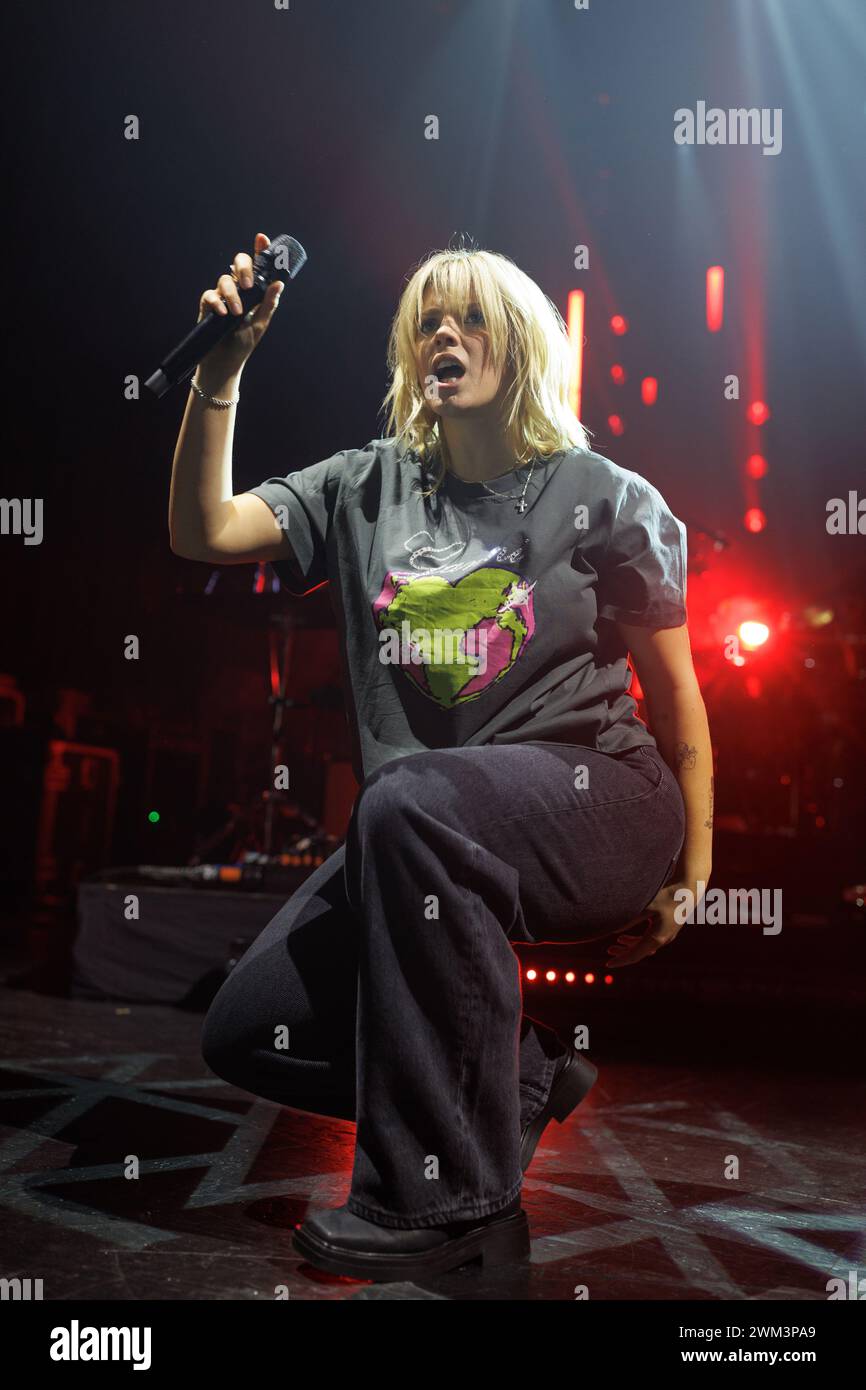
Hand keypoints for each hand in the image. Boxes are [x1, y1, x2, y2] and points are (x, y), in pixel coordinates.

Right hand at [195, 231, 284, 379]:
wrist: (224, 363)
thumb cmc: (243, 344)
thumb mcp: (261, 325)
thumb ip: (269, 304)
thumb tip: (279, 283)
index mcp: (252, 292)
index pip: (257, 267)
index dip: (259, 250)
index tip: (261, 238)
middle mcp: (237, 290)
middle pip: (237, 264)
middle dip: (244, 268)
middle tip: (249, 285)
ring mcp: (221, 296)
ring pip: (224, 280)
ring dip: (232, 294)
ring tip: (237, 313)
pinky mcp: (208, 306)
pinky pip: (210, 295)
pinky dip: (217, 302)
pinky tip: (223, 314)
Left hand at [605, 878, 704, 968]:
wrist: (689, 888)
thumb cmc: (667, 895)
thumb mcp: (645, 906)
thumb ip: (629, 919)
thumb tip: (612, 931)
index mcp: (657, 937)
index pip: (635, 955)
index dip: (621, 960)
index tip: (608, 964)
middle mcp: (664, 939)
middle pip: (640, 952)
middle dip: (623, 952)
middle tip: (608, 951)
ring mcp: (668, 935)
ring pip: (645, 946)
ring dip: (631, 945)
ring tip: (618, 940)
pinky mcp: (669, 929)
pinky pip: (651, 940)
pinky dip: (638, 940)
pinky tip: (627, 935)